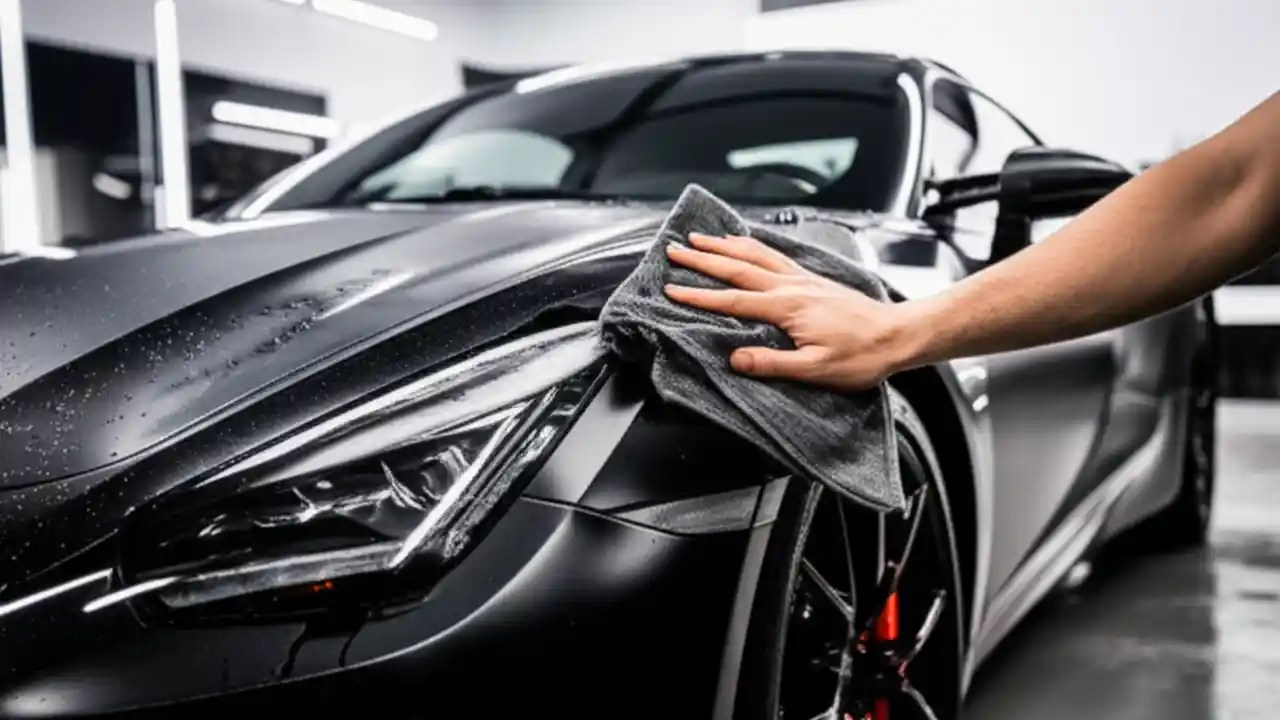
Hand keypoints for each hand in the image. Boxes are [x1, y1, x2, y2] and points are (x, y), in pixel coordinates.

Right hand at [663, 233, 920, 391]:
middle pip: (738, 267)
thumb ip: (773, 363)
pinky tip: (745, 242)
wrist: (897, 336)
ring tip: (701, 237)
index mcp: (787, 308)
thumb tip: (735, 359)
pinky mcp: (812, 280)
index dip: (699, 296)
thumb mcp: (816, 369)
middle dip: (703, 258)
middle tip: (674, 248)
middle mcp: (791, 286)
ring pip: (756, 254)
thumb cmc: (860, 357)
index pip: (732, 299)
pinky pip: (775, 255)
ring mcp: (802, 279)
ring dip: (725, 245)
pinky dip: (754, 245)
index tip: (671, 289)